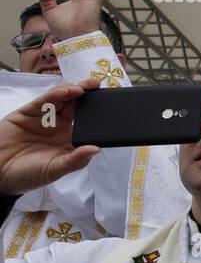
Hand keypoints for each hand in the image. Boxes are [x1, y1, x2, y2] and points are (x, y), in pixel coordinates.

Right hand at [0, 79, 100, 195]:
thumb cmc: (28, 175)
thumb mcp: (55, 170)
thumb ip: (74, 160)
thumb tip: (96, 149)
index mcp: (69, 140)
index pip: (88, 123)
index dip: (98, 114)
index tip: (112, 106)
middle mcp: (58, 127)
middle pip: (76, 107)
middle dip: (88, 96)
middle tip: (99, 87)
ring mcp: (43, 118)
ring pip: (61, 100)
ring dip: (73, 91)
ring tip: (84, 88)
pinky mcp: (27, 113)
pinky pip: (42, 102)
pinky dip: (54, 95)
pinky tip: (66, 91)